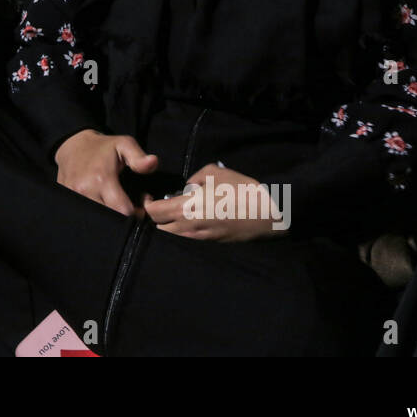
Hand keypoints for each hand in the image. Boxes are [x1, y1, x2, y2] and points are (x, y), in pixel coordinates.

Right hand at [54, 128, 158, 216]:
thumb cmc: (102, 147)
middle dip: (122, 217)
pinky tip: (101, 204)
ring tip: (114, 205)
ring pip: (97, 219)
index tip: (139, 208)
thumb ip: (139, 157)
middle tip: (127, 206)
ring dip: (109, 216)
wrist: (72, 146)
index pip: (123, 211)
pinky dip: (96, 214)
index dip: (135, 214)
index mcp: (101, 179)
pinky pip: (85, 216)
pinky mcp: (67, 202)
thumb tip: (152, 163)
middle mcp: (85, 191)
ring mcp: (74, 198)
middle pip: (110, 219)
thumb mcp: (124, 145)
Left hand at [144, 162, 283, 241]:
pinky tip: (195, 219)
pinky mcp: (212, 244)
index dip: (147, 204)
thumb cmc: (241, 189)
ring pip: (174, 236)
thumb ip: (195, 177)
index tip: (149, 196)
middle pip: (160, 227)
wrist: (269, 213)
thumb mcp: (216, 172)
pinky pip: (190, 239)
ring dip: (171, 225)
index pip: (153, 213)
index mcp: (186, 209)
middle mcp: (189, 228)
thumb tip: (188, 187)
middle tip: (162, 204)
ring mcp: (201, 238)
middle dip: (157, 217)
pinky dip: (185, 230)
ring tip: (179, 211)